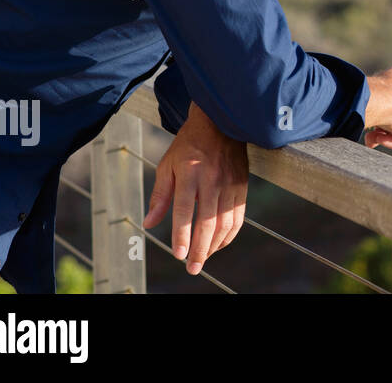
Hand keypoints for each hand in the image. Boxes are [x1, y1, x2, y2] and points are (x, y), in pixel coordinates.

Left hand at [143, 102, 248, 275]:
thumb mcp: (168, 165)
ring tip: (203, 258)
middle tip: (192, 268)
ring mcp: (230, 183)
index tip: (179, 256)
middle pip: (207, 222)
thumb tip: (149, 224)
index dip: (182, 235)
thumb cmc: (188, 146)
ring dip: (215, 246)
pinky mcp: (242, 186)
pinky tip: (219, 244)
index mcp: (190, 173)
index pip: (185, 210)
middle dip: (200, 249)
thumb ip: (160, 196)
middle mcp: (212, 179)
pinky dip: (230, 235)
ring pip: (225, 223)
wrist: (220, 123)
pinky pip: (238, 217)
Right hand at [363, 64, 391, 150]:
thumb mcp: (368, 93)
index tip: (368, 119)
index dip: (380, 111)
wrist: (382, 97)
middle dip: (385, 125)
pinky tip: (384, 140)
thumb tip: (365, 114)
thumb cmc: (368, 93)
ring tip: (374, 137)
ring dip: (389, 134)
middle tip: (369, 133)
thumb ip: (372, 103)